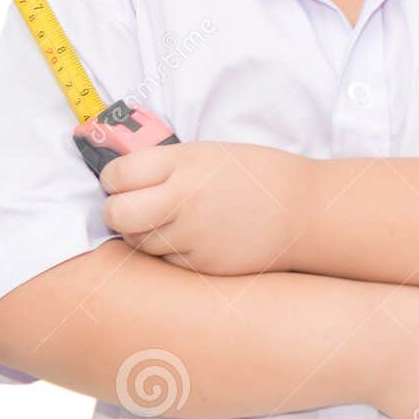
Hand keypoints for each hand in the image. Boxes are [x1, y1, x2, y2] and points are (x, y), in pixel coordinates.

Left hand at [99, 140, 312, 275]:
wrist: (305, 210)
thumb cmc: (258, 176)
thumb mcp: (210, 154)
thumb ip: (168, 165)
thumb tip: (122, 178)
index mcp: (186, 163)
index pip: (117, 174)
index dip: (113, 179)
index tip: (122, 181)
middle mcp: (185, 199)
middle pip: (117, 215)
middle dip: (116, 212)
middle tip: (130, 208)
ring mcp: (194, 235)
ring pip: (137, 243)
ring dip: (142, 234)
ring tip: (168, 222)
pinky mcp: (203, 265)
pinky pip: (166, 262)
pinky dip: (171, 253)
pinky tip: (193, 239)